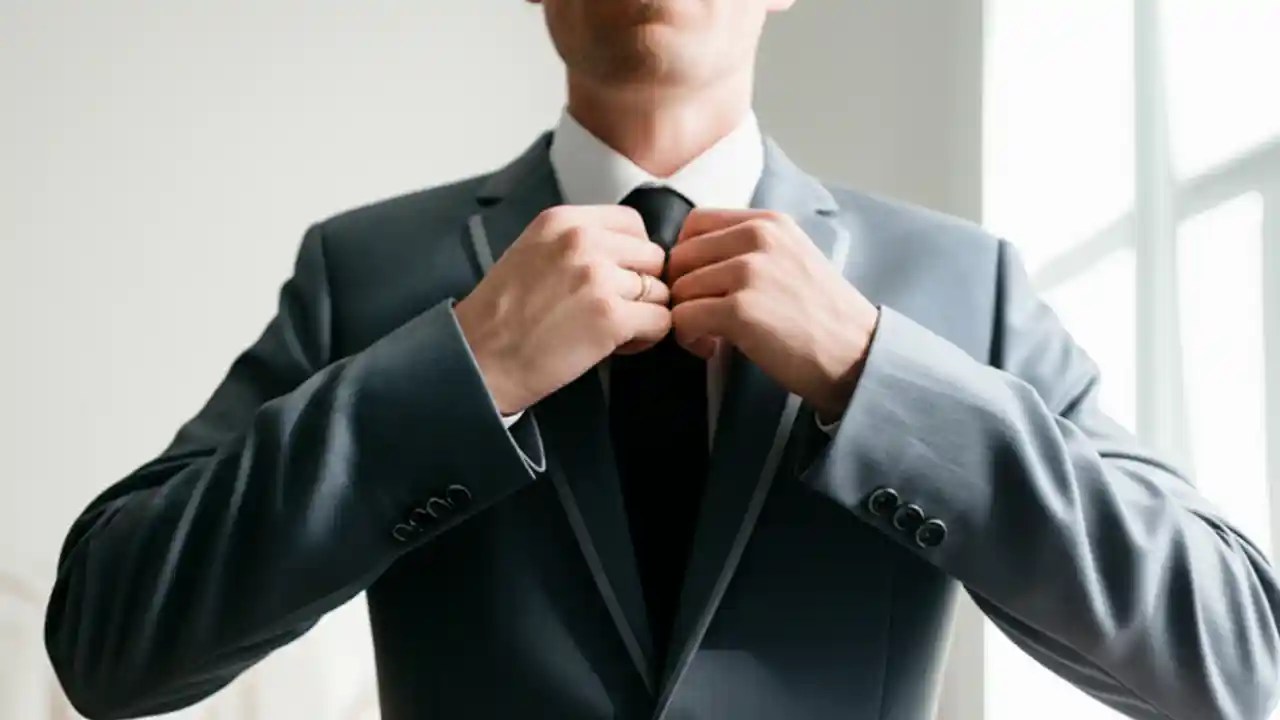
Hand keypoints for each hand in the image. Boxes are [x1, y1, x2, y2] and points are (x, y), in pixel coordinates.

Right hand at [455, 205, 670, 414]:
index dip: (632, 255)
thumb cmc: (500, 317)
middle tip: (613, 308)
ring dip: (644, 313)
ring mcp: (599, 278)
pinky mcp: (611, 317)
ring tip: (610, 330)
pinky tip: (618, 345)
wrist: (478, 360)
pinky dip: (647, 337)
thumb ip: (577, 243)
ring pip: (660, 291)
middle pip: (652, 256)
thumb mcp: (532, 252)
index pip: (632, 222)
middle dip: (640, 285)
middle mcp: (582, 241)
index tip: (617, 276)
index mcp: (562, 221)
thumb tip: (625, 253)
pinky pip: (662, 321)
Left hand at [667, 209, 879, 422]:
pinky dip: (688, 338)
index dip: (687, 256)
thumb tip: (694, 259)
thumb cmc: (821, 314)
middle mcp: (757, 238)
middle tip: (702, 317)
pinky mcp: (740, 310)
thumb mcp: (791, 258)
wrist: (855, 354)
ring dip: (686, 318)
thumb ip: (748, 248)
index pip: (696, 222)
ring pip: (679, 289)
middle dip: (682, 290)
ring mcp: (748, 272)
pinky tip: (712, 348)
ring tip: (711, 336)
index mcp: (768, 222)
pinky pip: (684, 318)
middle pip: (681, 256)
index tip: (701, 284)